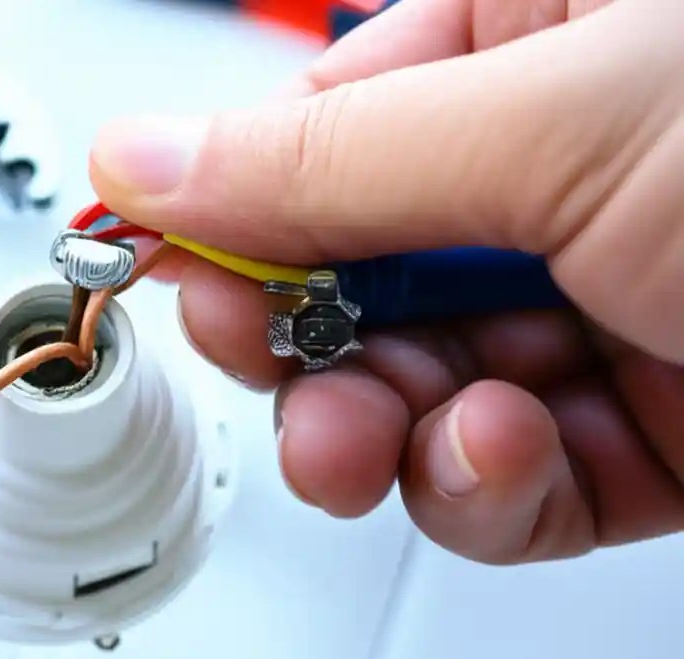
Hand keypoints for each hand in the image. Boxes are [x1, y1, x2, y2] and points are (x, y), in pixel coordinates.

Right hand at [89, 0, 683, 563]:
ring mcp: (599, 304)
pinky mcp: (642, 424)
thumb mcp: (563, 125)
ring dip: (373, 436)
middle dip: (297, 342)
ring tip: (371, 440)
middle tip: (267, 351)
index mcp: (533, 40)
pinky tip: (499, 457)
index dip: (224, 206)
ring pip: (411, 395)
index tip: (148, 261)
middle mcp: (558, 172)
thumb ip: (333, 160)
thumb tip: (143, 165)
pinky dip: (480, 493)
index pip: (318, 128)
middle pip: (346, 278)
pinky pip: (505, 479)